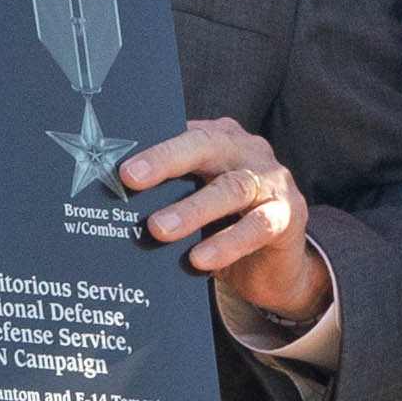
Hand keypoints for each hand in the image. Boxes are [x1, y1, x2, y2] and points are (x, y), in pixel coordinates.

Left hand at [119, 118, 324, 318]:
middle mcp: (246, 152)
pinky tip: (200, 259)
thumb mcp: (193, 204)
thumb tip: (112, 200)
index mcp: (219, 140)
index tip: (120, 166)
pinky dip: (227, 243)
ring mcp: (271, 181)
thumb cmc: (223, 227)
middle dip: (167, 160)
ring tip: (159, 228)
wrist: (274, 266)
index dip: (152, 147)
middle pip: (206, 147)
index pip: (183, 134)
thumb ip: (167, 194)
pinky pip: (258, 226)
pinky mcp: (288, 215)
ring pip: (231, 189)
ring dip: (192, 209)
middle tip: (131, 179)